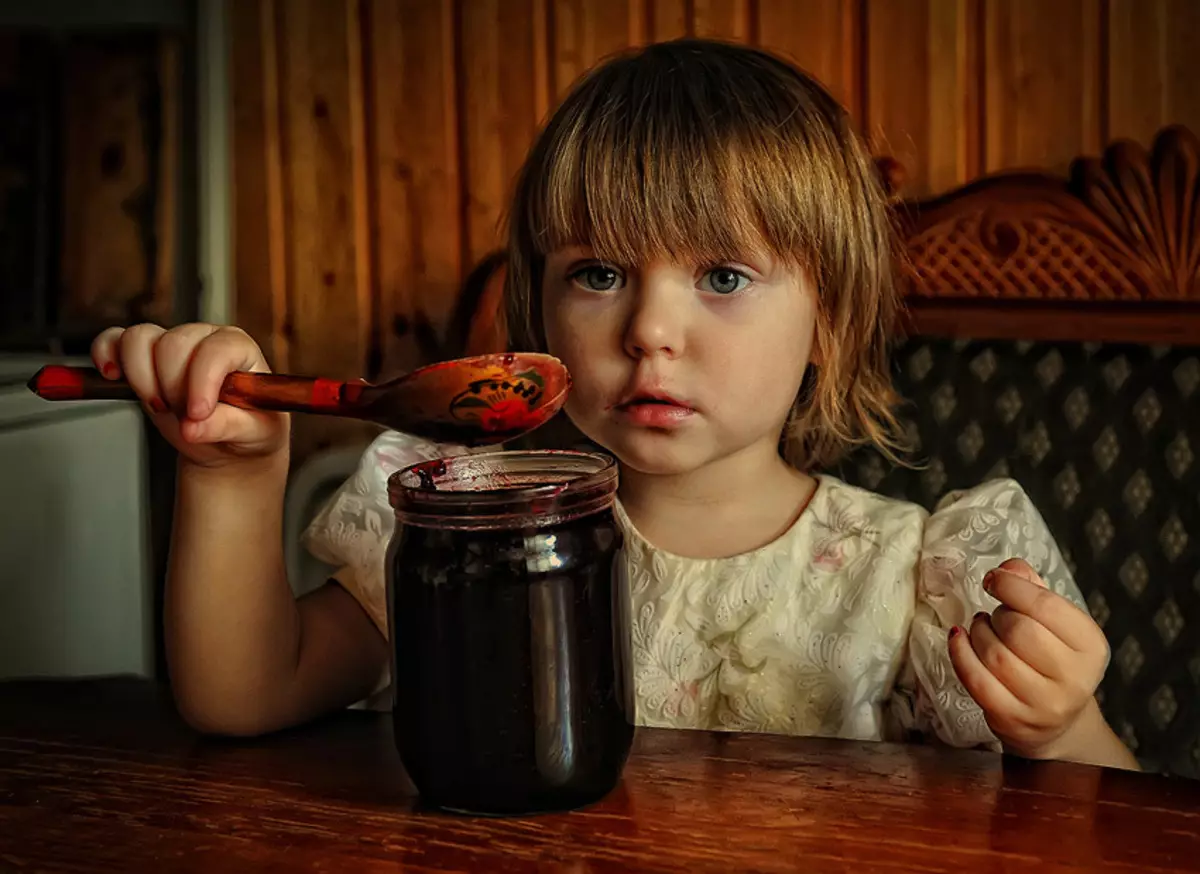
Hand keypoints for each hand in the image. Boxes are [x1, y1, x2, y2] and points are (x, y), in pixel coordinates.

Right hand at [92, 323, 288, 469]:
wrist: (230, 443)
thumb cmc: (250, 430)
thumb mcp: (256, 433)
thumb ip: (228, 426)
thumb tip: (193, 427)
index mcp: (239, 349)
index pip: (216, 350)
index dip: (202, 381)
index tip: (198, 413)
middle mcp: (204, 339)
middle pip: (173, 344)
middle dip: (172, 387)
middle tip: (185, 416)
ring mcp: (170, 345)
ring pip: (139, 338)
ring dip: (141, 378)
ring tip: (161, 406)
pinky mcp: (142, 357)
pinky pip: (113, 340)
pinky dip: (105, 354)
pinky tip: (112, 377)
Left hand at [947, 558, 1108, 759]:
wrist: (1057, 724)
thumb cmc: (1051, 659)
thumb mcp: (1054, 622)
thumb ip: (1032, 588)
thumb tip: (1007, 569)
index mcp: (1090, 646)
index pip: (1046, 605)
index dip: (1011, 586)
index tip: (993, 580)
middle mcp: (1075, 678)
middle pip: (1019, 630)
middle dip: (998, 615)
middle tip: (996, 616)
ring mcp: (1044, 704)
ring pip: (995, 655)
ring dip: (978, 632)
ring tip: (981, 628)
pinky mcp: (1013, 720)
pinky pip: (976, 680)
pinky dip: (960, 653)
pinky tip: (959, 638)